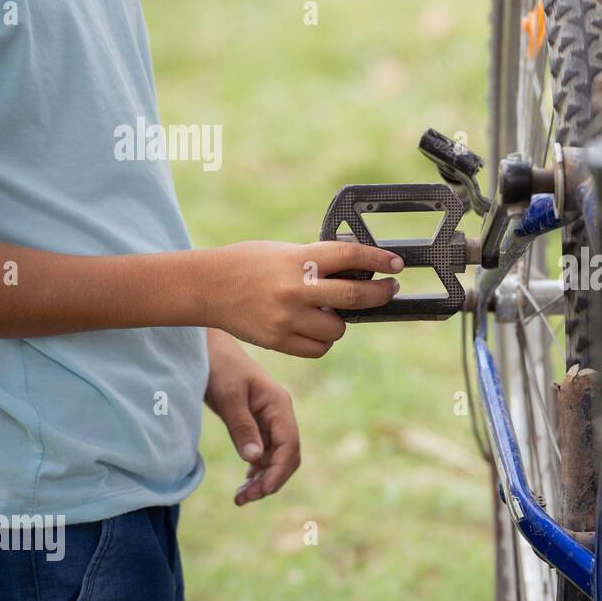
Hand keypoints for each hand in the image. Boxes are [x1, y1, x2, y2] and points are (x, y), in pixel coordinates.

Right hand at [204, 241, 401, 357]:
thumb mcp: (284, 251)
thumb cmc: (247, 263)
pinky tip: (315, 328)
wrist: (206, 286)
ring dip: (341, 321)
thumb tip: (358, 272)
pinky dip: (323, 340)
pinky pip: (319, 348)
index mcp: (298, 259)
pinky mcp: (278, 341)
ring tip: (328, 312)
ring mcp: (287, 318)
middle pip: (354, 297)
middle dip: (379, 294)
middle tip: (389, 289)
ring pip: (338, 329)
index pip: (350, 256)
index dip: (378, 260)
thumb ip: (318, 261)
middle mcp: (295, 289)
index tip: (396, 264)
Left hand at [205, 330, 301, 504]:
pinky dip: (258, 469)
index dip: (278, 472)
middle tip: (243, 499)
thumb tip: (255, 459)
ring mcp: (271, 419)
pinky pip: (266, 451)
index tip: (260, 492)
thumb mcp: (227, 395)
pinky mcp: (258, 423)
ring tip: (241, 497)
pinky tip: (246, 482)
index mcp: (279, 405)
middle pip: (287, 456)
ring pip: (277, 457)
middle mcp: (280, 414)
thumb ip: (242, 426)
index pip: (290, 446)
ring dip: (263, 478)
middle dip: (271, 480)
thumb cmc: (218, 367)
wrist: (208, 348)